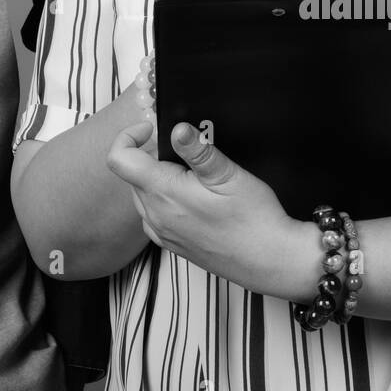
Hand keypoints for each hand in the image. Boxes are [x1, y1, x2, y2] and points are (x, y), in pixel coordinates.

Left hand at [106, 122, 301, 295]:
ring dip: (156, 178)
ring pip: (141, 195)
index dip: (129, 136)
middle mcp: (155, 216)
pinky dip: (163, 200)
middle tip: (184, 152)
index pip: (119, 159)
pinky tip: (191, 198)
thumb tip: (177, 128)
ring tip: (191, 175)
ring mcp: (163, 234)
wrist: (271, 262)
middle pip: (131, 175)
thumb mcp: (228, 175)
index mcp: (163, 194)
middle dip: (150, 155)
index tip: (154, 129)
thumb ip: (198, 151)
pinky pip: (153, 216)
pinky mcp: (173, 245)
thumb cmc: (254, 219)